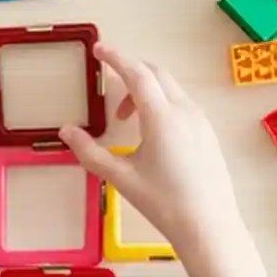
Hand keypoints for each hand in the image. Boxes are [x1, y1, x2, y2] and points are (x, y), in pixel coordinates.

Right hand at [59, 43, 241, 246]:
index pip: (137, 74)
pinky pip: (181, 103)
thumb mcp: (121, 178)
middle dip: (131, 72)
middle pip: (156, 74)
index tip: (99, 49)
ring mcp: (200, 121)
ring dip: (145, 92)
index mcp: (162, 117)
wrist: (209, 226)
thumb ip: (90, 152)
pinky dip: (160, 104)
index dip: (116, 58)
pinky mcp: (207, 133)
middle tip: (110, 87)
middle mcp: (184, 111)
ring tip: (126, 121)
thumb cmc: (164, 203)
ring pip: (169, 89)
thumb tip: (66, 132)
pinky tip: (150, 134)